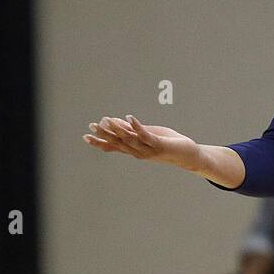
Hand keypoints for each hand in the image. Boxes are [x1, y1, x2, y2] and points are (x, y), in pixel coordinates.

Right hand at [84, 114, 198, 169]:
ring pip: (129, 139)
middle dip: (105, 134)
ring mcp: (148, 150)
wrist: (188, 156)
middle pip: (118, 143)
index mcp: (135, 150)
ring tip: (106, 119)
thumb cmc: (168, 144)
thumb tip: (117, 122)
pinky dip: (137, 126)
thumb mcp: (148, 136)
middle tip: (91, 126)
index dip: (100, 142)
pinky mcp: (159, 145)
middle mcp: (139, 152)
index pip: (114, 147)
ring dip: (118, 129)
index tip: (85, 137)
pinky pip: (146, 135)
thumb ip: (133, 131)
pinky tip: (130, 117)